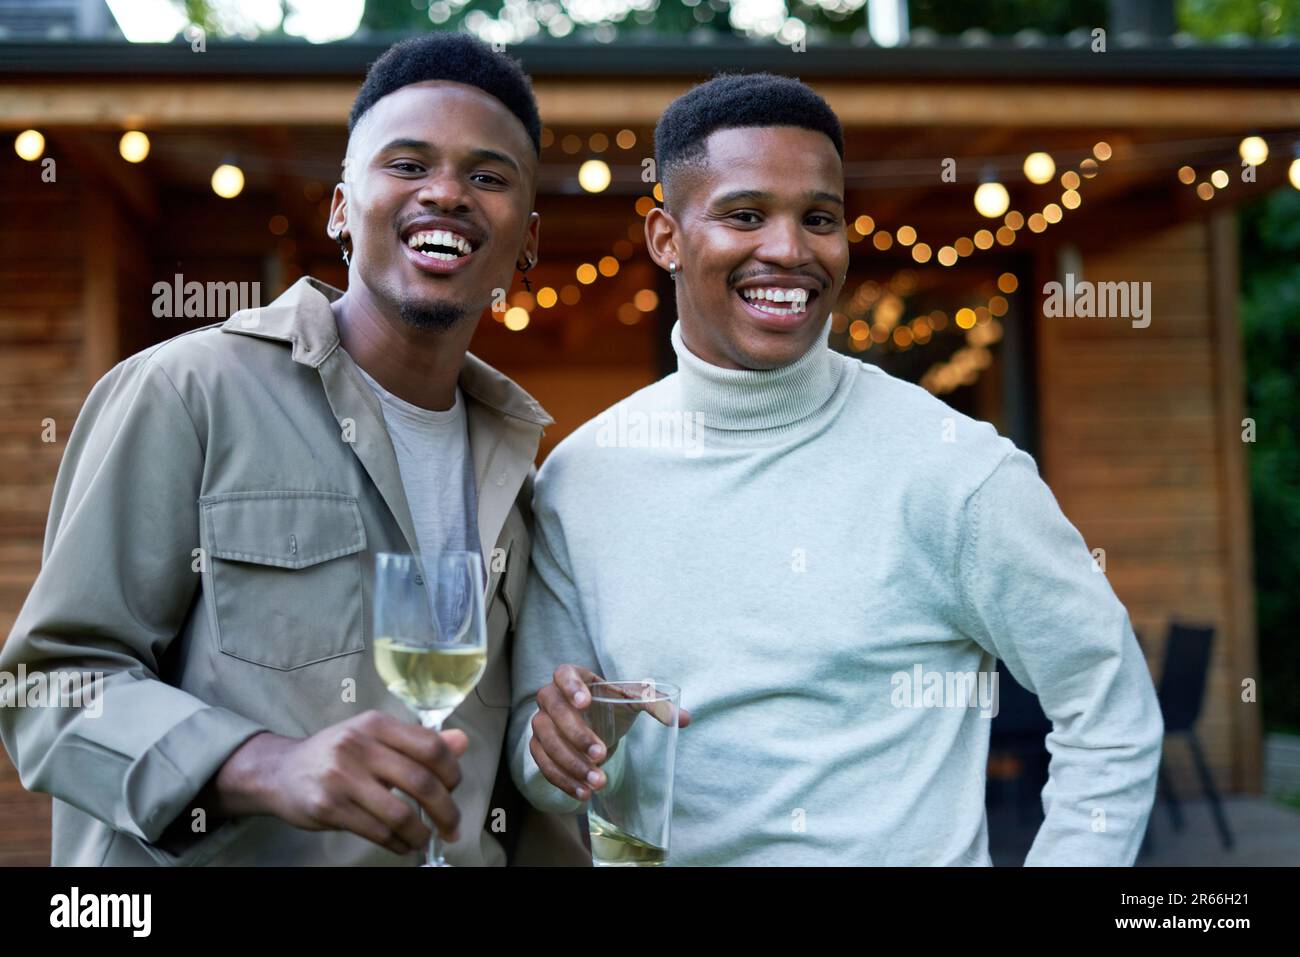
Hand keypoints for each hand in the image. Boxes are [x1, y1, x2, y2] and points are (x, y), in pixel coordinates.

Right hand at [210, 710, 468, 856]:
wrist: (280, 771)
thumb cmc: (337, 754)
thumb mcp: (375, 737)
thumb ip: (418, 742)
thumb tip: (462, 742)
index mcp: (376, 724)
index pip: (430, 745)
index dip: (452, 770)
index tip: (456, 788)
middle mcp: (359, 746)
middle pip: (421, 781)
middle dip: (446, 810)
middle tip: (453, 826)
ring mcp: (341, 777)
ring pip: (400, 813)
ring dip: (421, 833)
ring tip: (426, 839)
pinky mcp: (329, 806)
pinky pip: (376, 831)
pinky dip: (397, 842)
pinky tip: (402, 844)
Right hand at [529, 664, 690, 799]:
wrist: (593, 722)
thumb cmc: (610, 704)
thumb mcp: (631, 701)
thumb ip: (655, 704)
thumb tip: (684, 719)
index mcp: (571, 676)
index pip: (563, 674)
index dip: (571, 686)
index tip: (586, 701)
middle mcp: (549, 697)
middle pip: (554, 713)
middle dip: (577, 736)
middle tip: (601, 754)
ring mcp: (540, 723)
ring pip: (548, 743)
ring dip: (571, 765)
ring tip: (597, 782)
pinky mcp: (538, 748)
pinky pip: (544, 765)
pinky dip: (563, 781)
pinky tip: (583, 793)